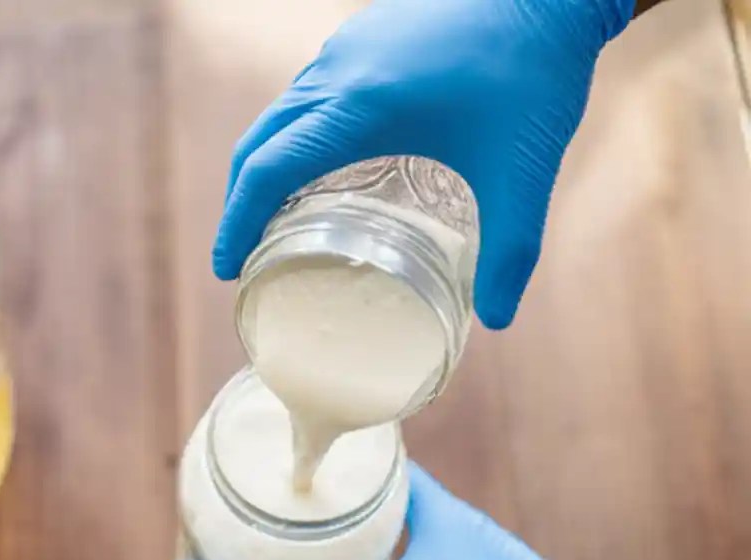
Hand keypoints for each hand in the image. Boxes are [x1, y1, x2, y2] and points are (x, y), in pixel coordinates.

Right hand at [212, 0, 635, 328]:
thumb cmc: (538, 72)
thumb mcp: (523, 169)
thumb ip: (512, 250)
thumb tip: (496, 319)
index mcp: (359, 107)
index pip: (268, 171)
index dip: (237, 224)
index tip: (227, 269)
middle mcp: (336, 72)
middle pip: (257, 144)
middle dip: (240, 202)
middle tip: (244, 254)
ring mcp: (345, 47)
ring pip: (278, 115)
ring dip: (265, 166)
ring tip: (276, 216)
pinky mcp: (362, 34)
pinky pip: (305, 92)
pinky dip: (293, 136)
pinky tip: (324, 162)